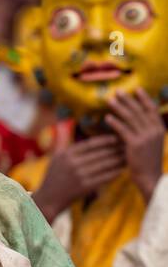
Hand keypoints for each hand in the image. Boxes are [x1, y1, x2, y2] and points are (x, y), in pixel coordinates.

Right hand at [32, 134, 124, 221]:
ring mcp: (80, 175)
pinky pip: (105, 177)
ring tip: (127, 158)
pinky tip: (121, 170)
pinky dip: (115, 173)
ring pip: (105, 165)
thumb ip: (62, 142)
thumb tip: (65, 125)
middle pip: (100, 153)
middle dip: (115, 149)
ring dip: (118, 161)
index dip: (105, 140)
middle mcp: (72, 163)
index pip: (90, 144)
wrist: (49, 198)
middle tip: (126, 147)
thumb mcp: (55, 158)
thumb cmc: (54, 176)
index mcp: (66, 154)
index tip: (116, 138)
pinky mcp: (86, 186)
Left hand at [106, 88, 164, 202]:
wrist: (150, 177)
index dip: (144, 98)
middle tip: (117, 91)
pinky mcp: (135, 144)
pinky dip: (115, 122)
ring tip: (110, 100)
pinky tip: (107, 117)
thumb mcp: (151, 143)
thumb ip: (146, 130)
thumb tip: (136, 118)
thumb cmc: (147, 160)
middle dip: (128, 99)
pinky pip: (123, 130)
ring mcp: (145, 137)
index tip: (136, 89)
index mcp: (160, 129)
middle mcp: (154, 131)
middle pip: (139, 110)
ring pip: (131, 118)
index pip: (152, 109)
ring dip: (119, 107)